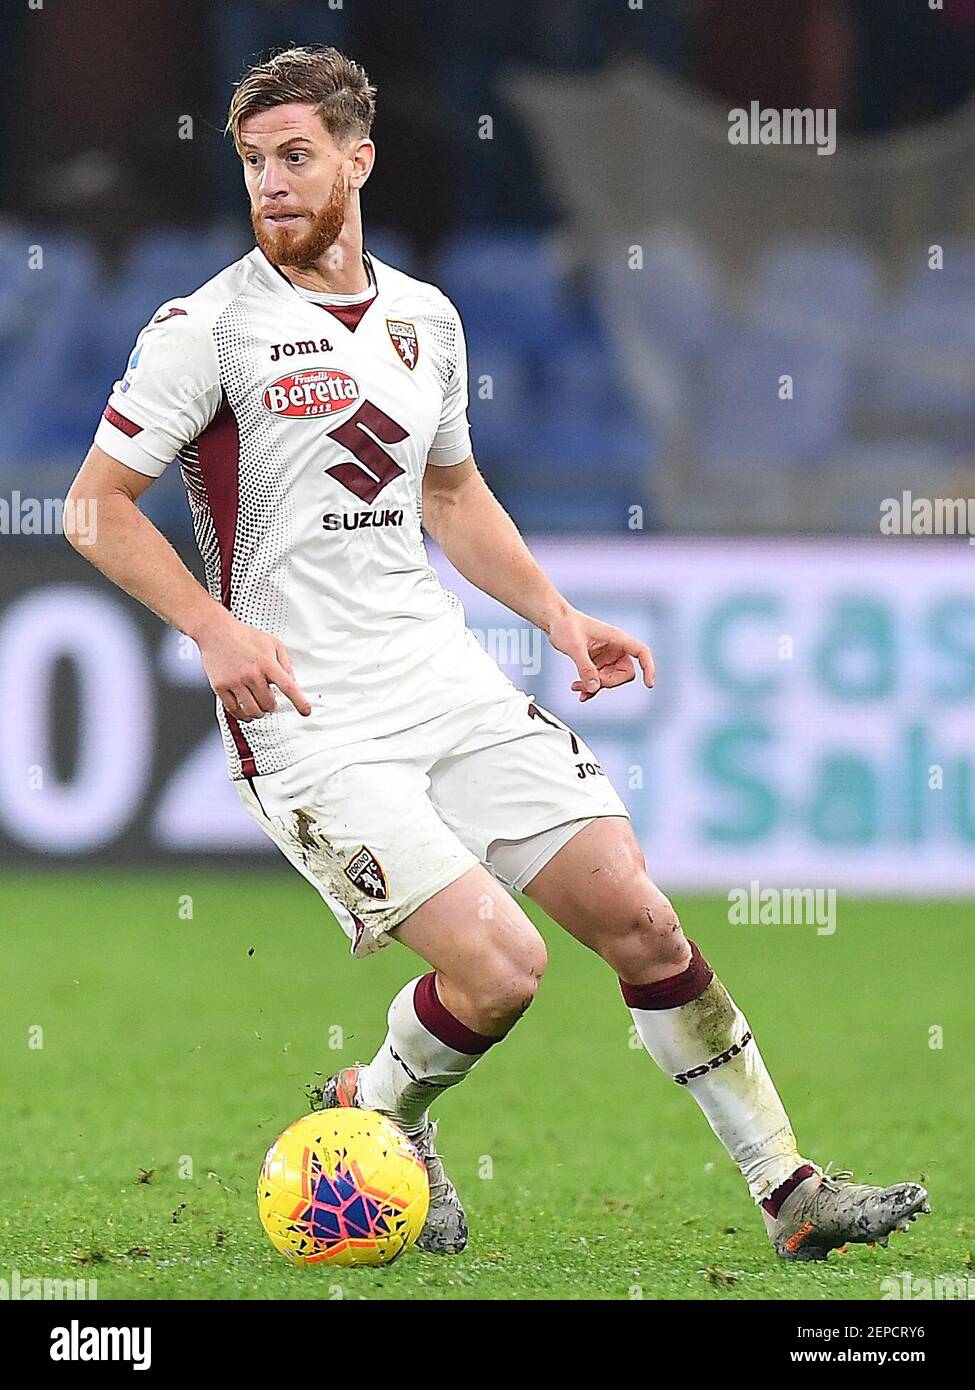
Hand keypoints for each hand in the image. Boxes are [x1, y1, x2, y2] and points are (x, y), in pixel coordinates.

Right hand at [194, 610, 311, 720]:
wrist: (216, 631)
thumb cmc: (243, 636)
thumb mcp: (272, 643)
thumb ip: (285, 662)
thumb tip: (292, 680)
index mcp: (267, 663)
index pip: (288, 687)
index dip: (299, 701)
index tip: (305, 711)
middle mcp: (252, 674)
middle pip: (268, 704)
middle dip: (272, 706)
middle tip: (270, 702)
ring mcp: (235, 682)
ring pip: (252, 711)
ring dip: (259, 713)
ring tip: (259, 709)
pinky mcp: (221, 687)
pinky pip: (234, 710)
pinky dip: (242, 715)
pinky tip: (245, 712)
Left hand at [546, 606, 654, 702]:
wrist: (555, 620)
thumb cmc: (566, 624)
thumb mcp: (575, 647)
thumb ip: (585, 668)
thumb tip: (593, 687)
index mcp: (617, 638)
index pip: (642, 652)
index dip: (649, 668)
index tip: (649, 684)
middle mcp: (615, 648)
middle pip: (625, 673)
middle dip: (607, 682)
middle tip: (588, 683)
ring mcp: (607, 656)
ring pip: (611, 679)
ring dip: (595, 686)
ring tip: (576, 687)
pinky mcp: (597, 663)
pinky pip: (600, 680)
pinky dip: (590, 686)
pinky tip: (579, 689)